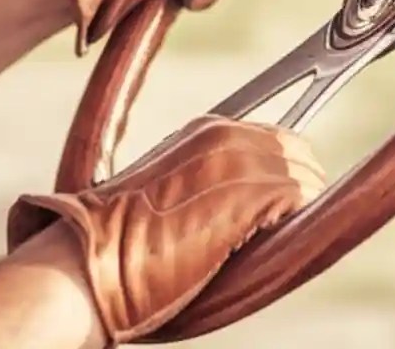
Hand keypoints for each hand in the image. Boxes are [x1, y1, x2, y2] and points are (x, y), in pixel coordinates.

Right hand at [7, 116, 325, 344]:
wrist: (88, 262)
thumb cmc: (115, 244)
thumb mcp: (167, 193)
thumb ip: (207, 185)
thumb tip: (242, 205)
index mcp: (205, 131)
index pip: (274, 137)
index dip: (283, 168)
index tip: (286, 195)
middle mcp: (224, 135)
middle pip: (297, 149)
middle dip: (298, 186)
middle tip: (281, 224)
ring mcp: (238, 162)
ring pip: (306, 174)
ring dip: (298, 208)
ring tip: (271, 238)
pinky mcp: (247, 194)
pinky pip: (302, 197)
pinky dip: (297, 219)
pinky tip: (270, 240)